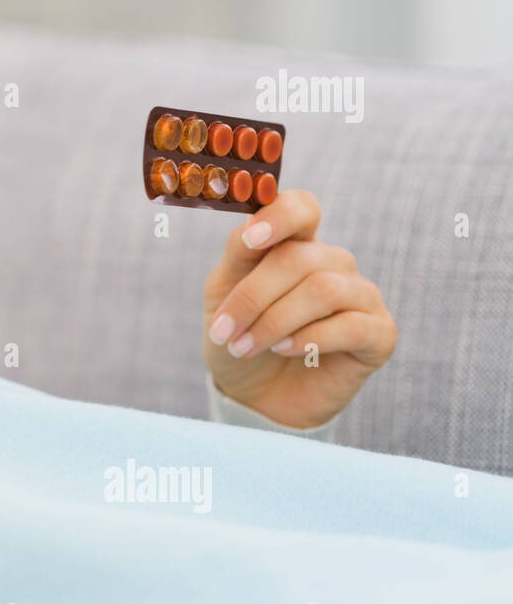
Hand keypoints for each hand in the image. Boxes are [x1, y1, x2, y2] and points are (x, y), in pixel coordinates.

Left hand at [202, 189, 396, 428]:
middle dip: (252, 298)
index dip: (279, 218)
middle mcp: (333, 263)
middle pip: (298, 259)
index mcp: (295, 245)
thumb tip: (249, 230)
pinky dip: (311, 338)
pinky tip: (286, 350)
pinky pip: (352, 325)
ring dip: (275, 322)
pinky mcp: (379, 333)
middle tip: (224, 332)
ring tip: (245, 348)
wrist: (255, 394)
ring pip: (323, 290)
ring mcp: (361, 296)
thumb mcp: (222, 293)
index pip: (301, 208)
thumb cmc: (240, 336)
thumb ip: (238, 255)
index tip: (251, 242)